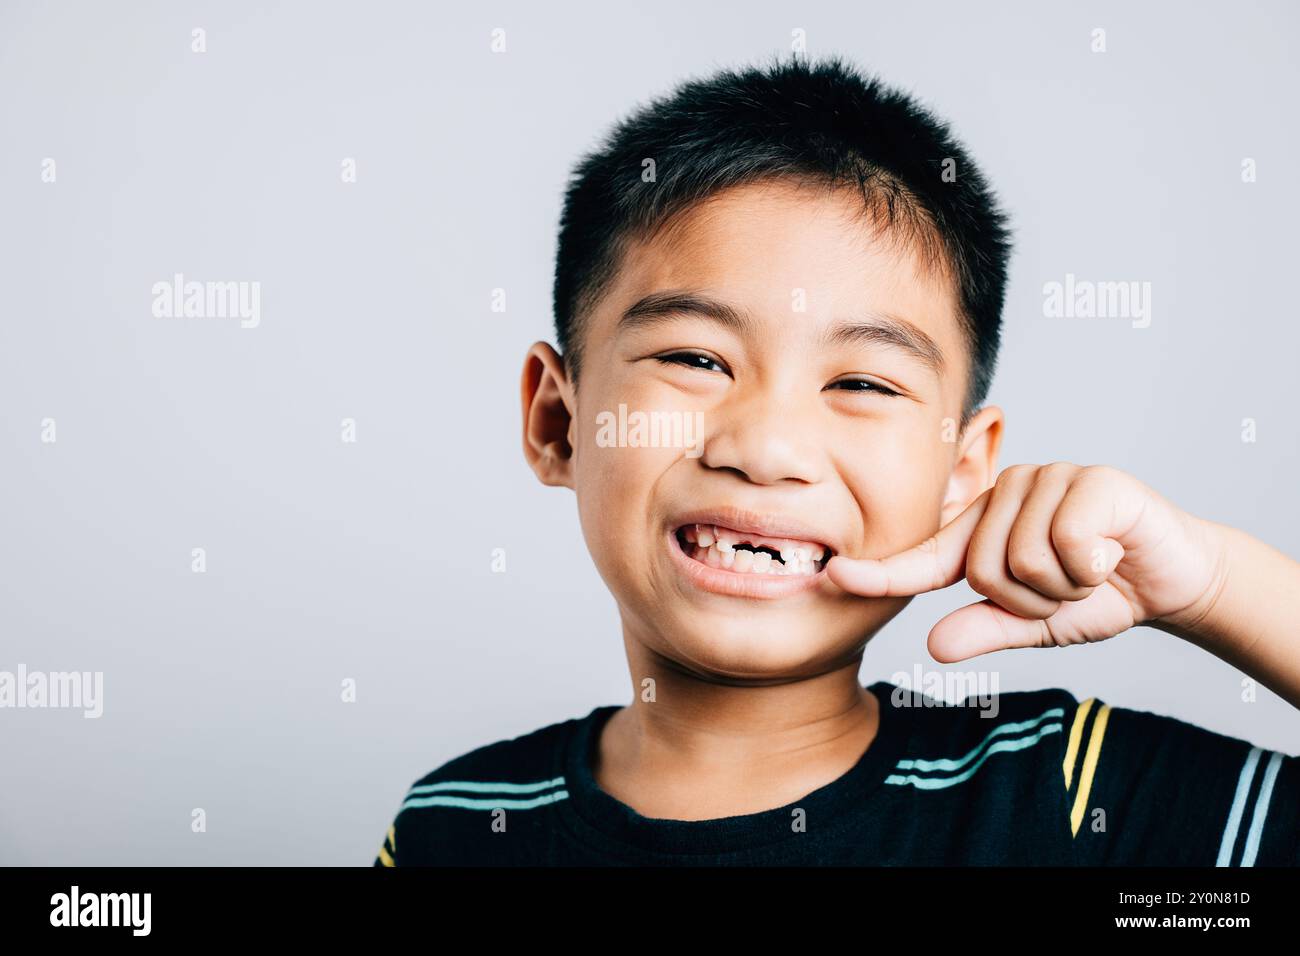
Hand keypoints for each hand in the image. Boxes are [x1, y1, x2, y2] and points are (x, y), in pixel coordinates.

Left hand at [826, 463, 1228, 662]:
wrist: (1172, 579)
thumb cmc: (1096, 593)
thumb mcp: (1035, 624)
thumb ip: (988, 629)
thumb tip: (933, 645)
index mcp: (983, 529)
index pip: (925, 557)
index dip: (881, 572)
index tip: (833, 578)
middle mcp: (1005, 494)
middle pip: (982, 572)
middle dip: (1032, 602)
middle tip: (1069, 586)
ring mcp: (1046, 479)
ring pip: (1021, 563)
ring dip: (1065, 588)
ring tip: (1092, 567)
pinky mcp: (1091, 479)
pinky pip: (1065, 545)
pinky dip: (1093, 567)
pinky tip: (1112, 551)